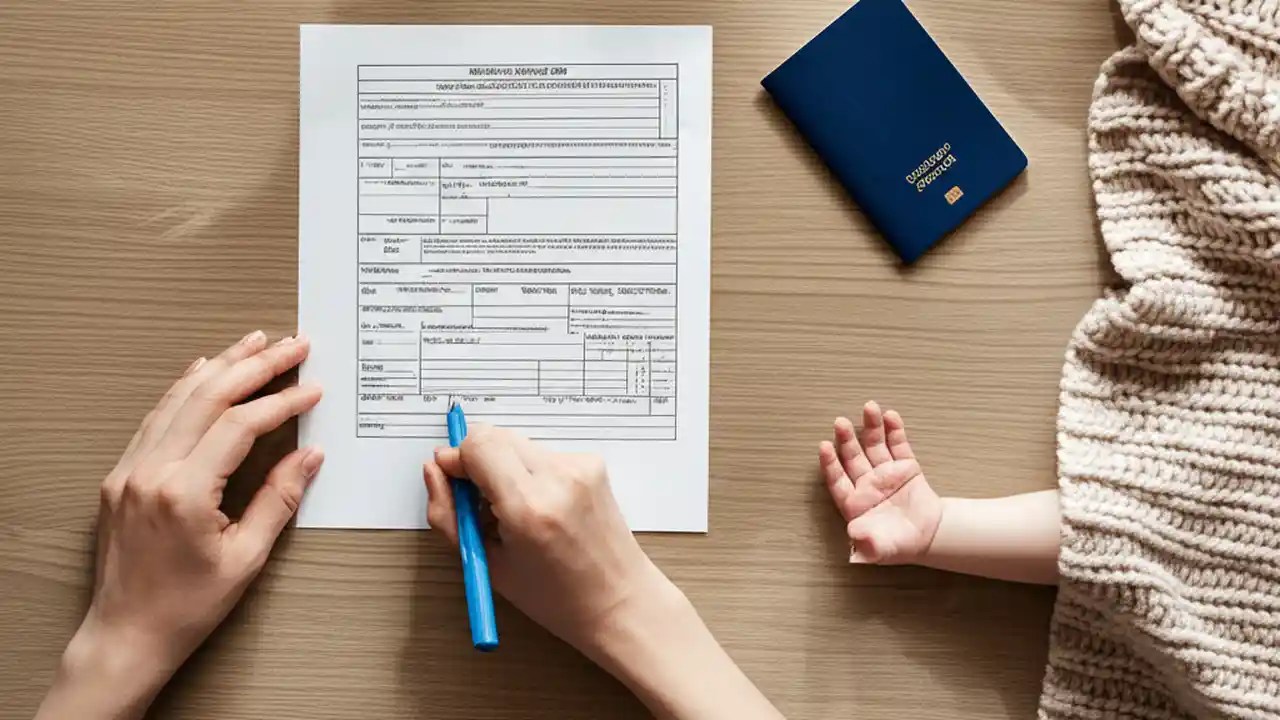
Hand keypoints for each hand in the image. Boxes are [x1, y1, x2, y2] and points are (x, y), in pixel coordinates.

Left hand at [38, 331, 322, 719]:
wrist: (126, 635)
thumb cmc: (187, 606)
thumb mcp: (246, 557)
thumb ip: (279, 498)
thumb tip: (310, 454)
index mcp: (183, 493)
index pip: (240, 425)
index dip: (281, 402)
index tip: (312, 389)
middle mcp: (150, 471)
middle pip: (209, 397)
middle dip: (256, 365)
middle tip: (293, 344)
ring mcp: (130, 470)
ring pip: (179, 398)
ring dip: (221, 365)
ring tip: (255, 342)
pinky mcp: (121, 474)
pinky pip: (156, 417)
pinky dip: (185, 388)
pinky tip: (204, 370)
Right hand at [424, 427, 784, 719]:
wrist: (620, 601)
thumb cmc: (556, 597)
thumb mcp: (487, 564)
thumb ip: (449, 515)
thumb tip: (433, 472)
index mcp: (528, 507)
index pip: (478, 445)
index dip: (456, 458)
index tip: (451, 478)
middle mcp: (558, 478)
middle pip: (496, 436)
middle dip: (477, 461)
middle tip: (478, 500)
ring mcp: (580, 467)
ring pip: (518, 443)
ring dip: (504, 467)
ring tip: (511, 511)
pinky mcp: (592, 464)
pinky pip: (543, 454)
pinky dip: (530, 472)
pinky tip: (539, 507)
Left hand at [818, 401, 941, 564]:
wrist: (928, 539)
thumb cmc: (897, 546)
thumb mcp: (879, 550)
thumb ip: (867, 544)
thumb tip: (855, 535)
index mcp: (853, 502)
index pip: (837, 479)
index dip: (830, 463)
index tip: (824, 446)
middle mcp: (866, 484)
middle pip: (853, 457)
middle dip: (846, 439)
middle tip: (840, 422)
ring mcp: (886, 473)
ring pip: (875, 446)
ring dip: (871, 427)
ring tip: (869, 407)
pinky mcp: (906, 467)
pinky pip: (898, 446)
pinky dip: (895, 431)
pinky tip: (891, 416)